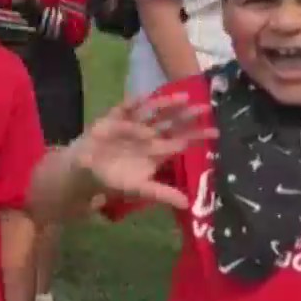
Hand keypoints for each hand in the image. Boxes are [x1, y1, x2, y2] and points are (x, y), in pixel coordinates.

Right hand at [70, 96, 215, 209]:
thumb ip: (162, 193)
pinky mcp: (113, 119)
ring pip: (152, 112)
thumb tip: (187, 203)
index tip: (216, 133)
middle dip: (187, 116)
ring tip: (183, 98)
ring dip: (166, 105)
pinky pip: (124, 110)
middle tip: (206, 108)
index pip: (181, 141)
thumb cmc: (114, 180)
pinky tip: (143, 97)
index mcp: (157, 151)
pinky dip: (132, 104)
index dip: (197, 136)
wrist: (84, 172)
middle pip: (171, 123)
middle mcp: (148, 135)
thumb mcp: (140, 189)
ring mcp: (132, 125)